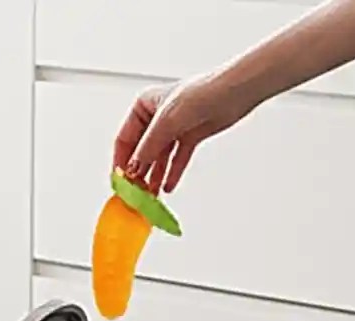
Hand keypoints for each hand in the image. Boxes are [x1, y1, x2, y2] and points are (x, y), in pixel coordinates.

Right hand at [113, 75, 256, 194]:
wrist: (235, 93)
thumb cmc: (202, 93)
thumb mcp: (166, 122)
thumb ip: (148, 148)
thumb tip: (133, 167)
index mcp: (144, 106)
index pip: (124, 138)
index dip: (121, 160)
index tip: (120, 180)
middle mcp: (157, 117)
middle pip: (141, 150)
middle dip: (138, 171)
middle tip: (135, 190)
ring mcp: (174, 127)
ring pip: (159, 157)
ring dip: (154, 175)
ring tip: (151, 193)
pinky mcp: (190, 136)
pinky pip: (177, 159)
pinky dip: (172, 172)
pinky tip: (168, 185)